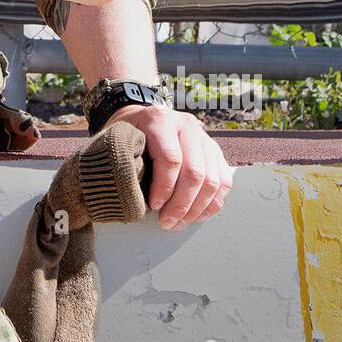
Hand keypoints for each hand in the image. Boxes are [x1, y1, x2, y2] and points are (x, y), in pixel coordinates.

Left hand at [105, 103, 233, 228]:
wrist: (139, 118)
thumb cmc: (125, 135)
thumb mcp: (117, 140)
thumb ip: (125, 161)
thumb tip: (134, 196)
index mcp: (160, 119)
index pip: (171, 159)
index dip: (164, 188)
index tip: (153, 206)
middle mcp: (186, 125)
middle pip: (195, 172)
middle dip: (181, 204)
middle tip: (166, 222)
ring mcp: (204, 137)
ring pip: (212, 181)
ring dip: (196, 209)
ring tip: (177, 223)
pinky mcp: (215, 152)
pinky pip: (223, 183)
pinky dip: (211, 204)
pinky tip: (194, 216)